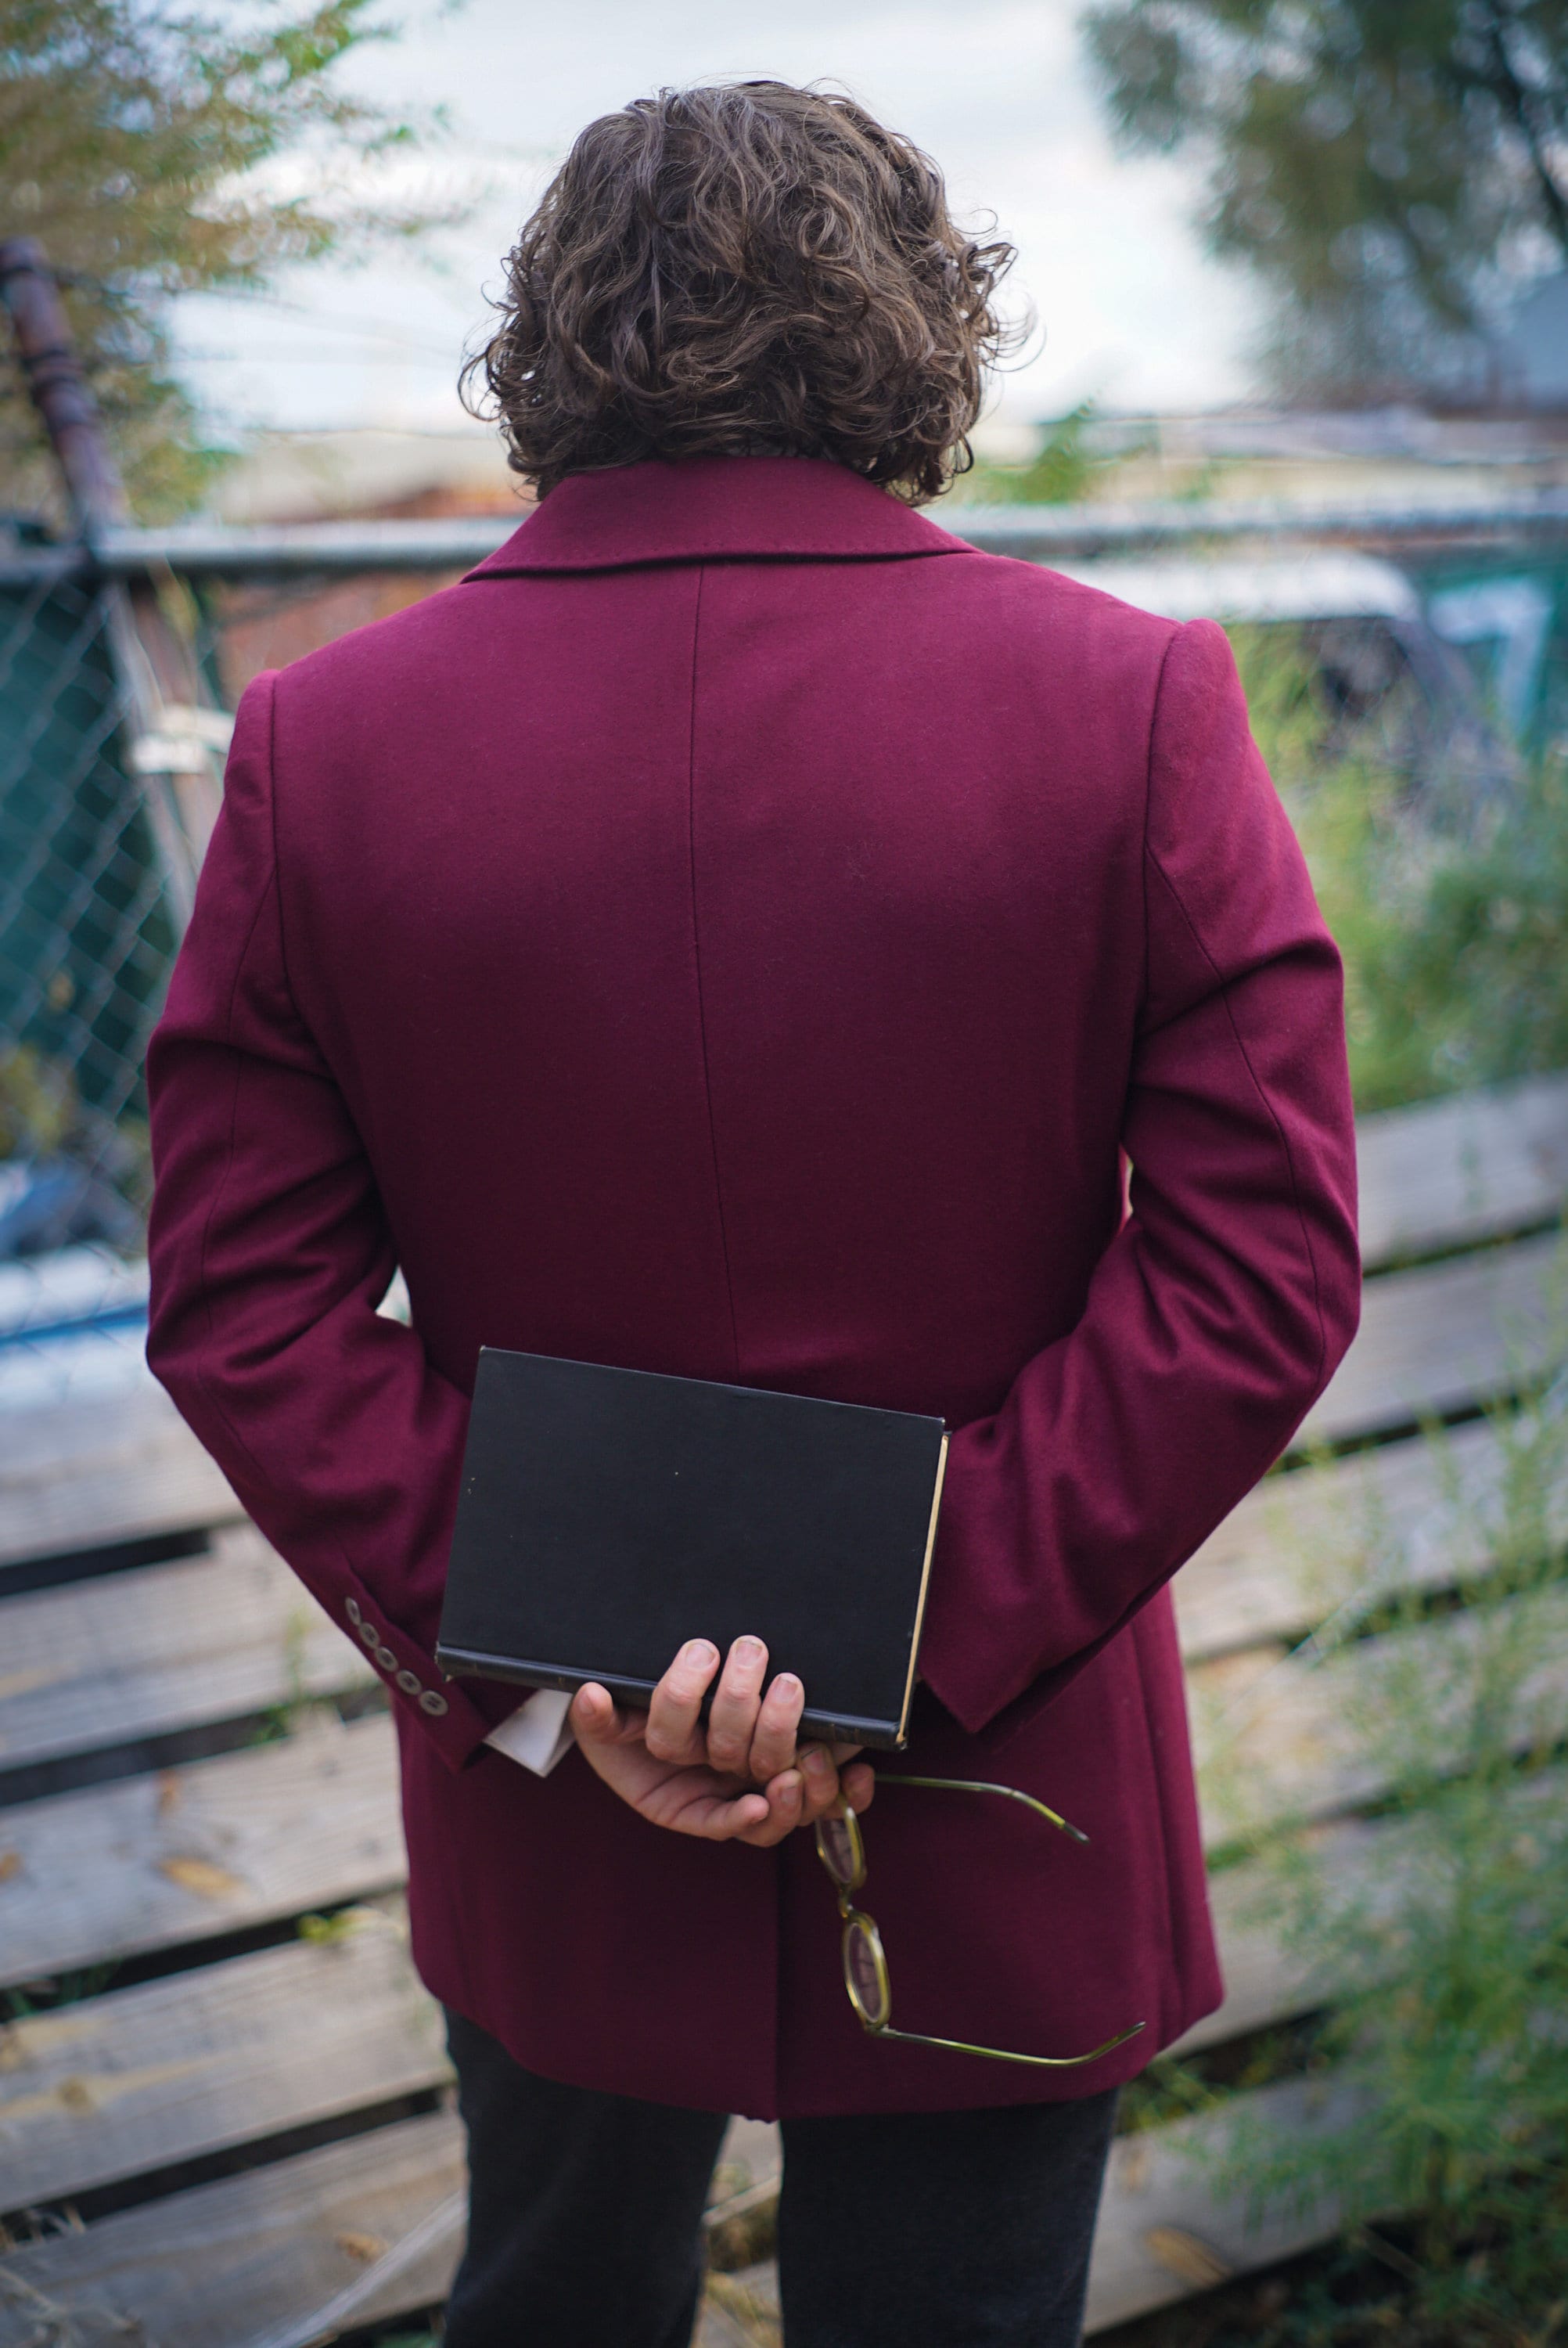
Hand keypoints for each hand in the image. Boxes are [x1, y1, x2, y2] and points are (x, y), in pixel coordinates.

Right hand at [569, 1635, 874, 1847]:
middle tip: (777, 1679)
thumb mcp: (603, 1723)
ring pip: (793, 1791)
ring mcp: (758, 1785)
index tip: (755, 1805)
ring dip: (808, 1760)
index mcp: (681, 1801)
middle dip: (773, 1734)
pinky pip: (825, 1794)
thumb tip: (591, 1697)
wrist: (633, 1711)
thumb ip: (598, 1718)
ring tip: (805, 1708)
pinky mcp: (791, 1766)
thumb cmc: (621, 1724)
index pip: (713, 1818)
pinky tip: (859, 1771)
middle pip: (759, 1785)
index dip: (737, 1818)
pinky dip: (844, 1788)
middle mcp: (725, 1797)